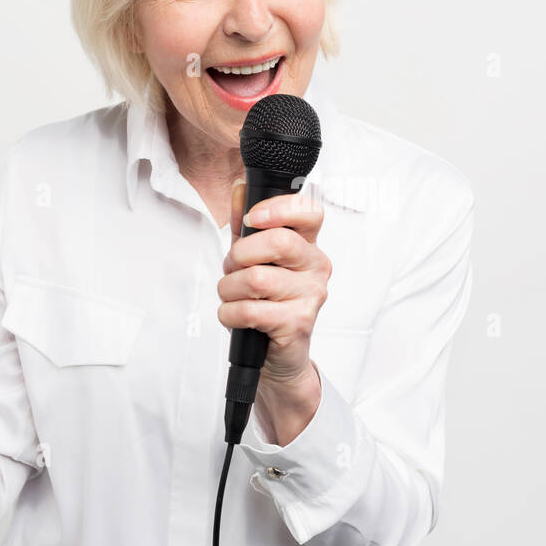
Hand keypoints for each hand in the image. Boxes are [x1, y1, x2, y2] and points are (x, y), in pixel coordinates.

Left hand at [218, 183, 329, 439]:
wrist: (278, 357)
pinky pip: (250, 310)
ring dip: (229, 289)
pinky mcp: (297, 323)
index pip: (309, 212)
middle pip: (279, 242)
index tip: (252, 219)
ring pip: (255, 278)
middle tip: (234, 269)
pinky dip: (229, 314)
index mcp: (309, 245)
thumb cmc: (266, 303)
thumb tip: (240, 189)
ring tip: (233, 297)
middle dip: (240, 255)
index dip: (278, 208)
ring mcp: (311, 296)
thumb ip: (245, 224)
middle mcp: (317, 267)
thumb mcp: (253, 259)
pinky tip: (235, 317)